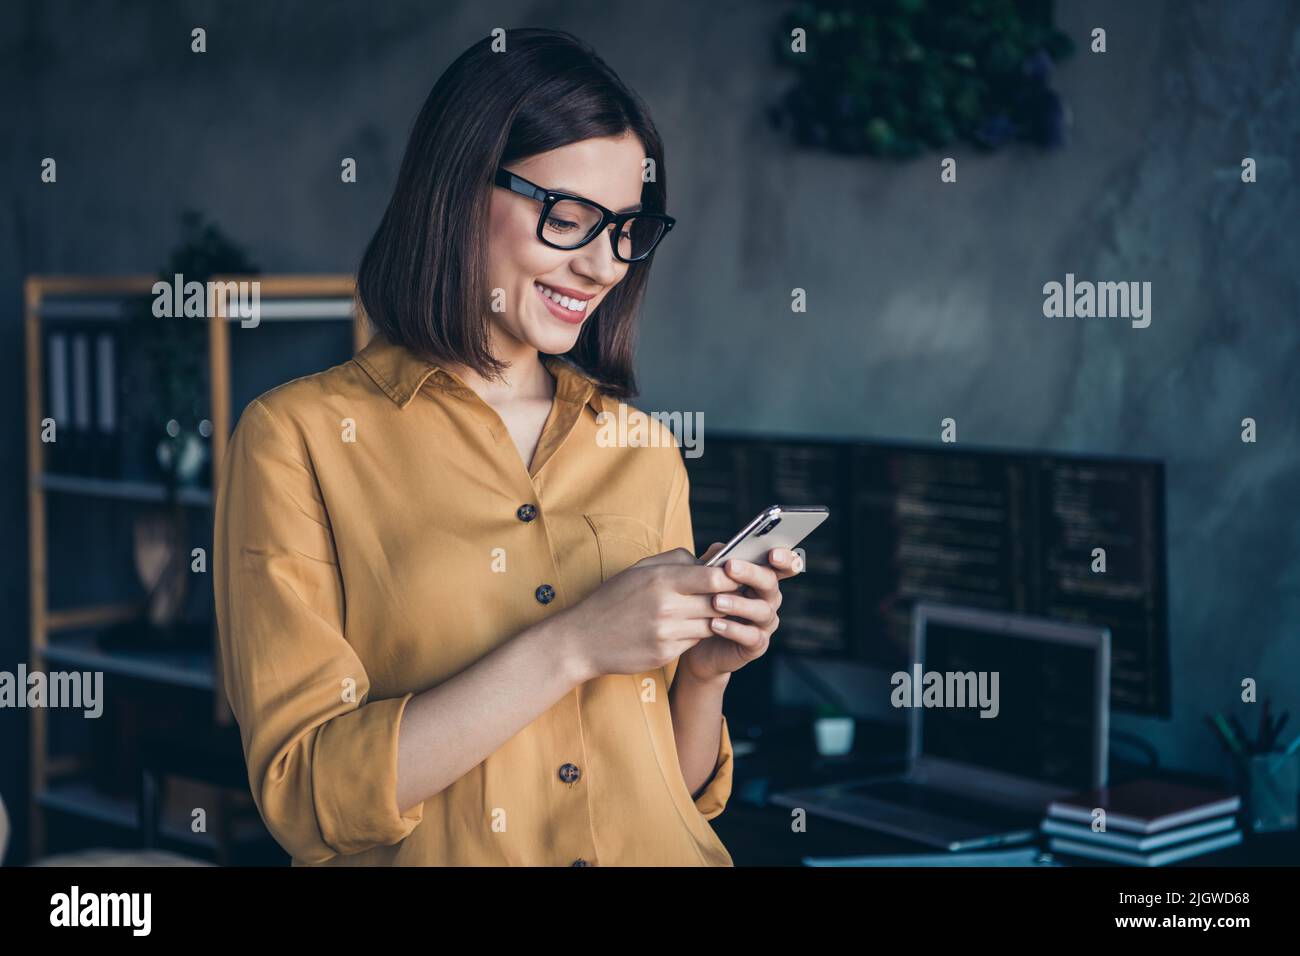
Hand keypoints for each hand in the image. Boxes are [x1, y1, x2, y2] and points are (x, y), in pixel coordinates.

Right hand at [551, 548, 740, 680]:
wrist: (583, 640)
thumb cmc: (612, 599)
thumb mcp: (639, 570)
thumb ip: (677, 560)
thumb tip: (710, 559)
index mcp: (660, 580)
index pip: (714, 578)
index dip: (731, 577)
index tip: (735, 576)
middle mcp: (666, 607)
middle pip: (718, 602)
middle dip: (728, 598)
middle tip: (733, 594)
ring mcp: (667, 633)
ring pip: (711, 624)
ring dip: (714, 618)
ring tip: (709, 610)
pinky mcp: (666, 654)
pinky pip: (695, 641)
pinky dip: (696, 633)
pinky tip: (686, 627)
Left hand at [678, 545, 803, 683]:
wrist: (698, 642)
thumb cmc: (706, 604)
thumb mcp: (708, 580)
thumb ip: (716, 562)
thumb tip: (721, 548)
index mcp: (762, 579)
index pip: (783, 565)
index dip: (785, 559)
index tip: (772, 553)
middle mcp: (769, 599)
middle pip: (770, 583)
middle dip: (752, 573)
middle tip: (731, 567)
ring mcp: (765, 623)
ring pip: (762, 610)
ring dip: (738, 604)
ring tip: (716, 601)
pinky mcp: (757, 645)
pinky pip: (751, 636)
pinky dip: (733, 629)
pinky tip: (715, 624)